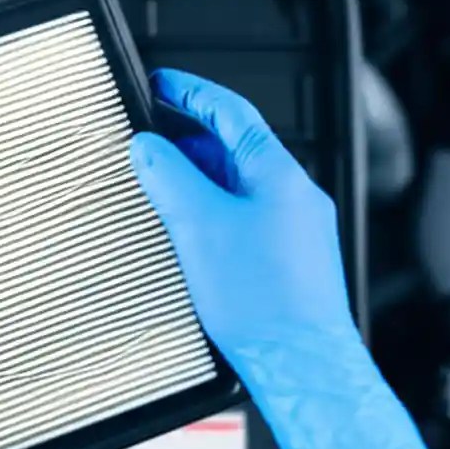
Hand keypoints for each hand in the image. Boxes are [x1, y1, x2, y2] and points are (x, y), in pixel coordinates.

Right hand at [130, 70, 438, 448]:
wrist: (302, 365)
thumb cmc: (265, 302)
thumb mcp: (199, 225)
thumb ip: (169, 177)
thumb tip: (147, 146)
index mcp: (278, 172)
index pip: (231, 111)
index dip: (190, 91)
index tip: (159, 83)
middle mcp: (294, 195)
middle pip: (233, 149)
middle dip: (187, 143)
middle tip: (146, 145)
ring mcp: (296, 229)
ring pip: (237, 187)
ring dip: (197, 184)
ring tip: (160, 194)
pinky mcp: (289, 261)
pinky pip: (244, 219)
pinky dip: (212, 215)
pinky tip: (189, 237)